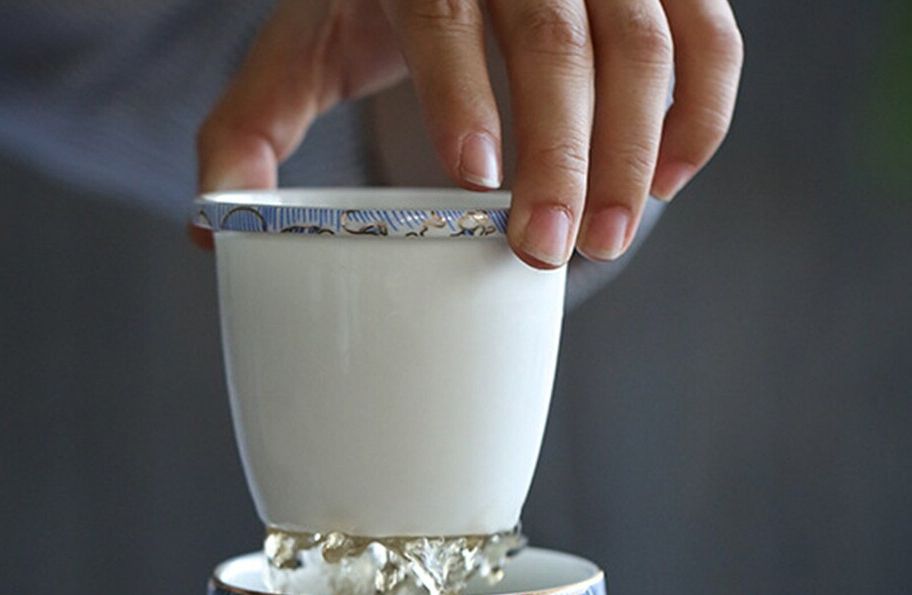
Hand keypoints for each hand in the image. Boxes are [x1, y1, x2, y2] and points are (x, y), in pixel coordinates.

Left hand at [196, 0, 741, 267]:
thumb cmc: (361, 6)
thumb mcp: (293, 55)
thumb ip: (244, 134)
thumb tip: (208, 226)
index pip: (440, 3)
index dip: (460, 86)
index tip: (476, 178)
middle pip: (555, 28)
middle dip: (562, 148)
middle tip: (550, 250)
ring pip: (644, 32)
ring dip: (635, 144)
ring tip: (607, 239)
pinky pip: (707, 32)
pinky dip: (700, 111)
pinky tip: (666, 184)